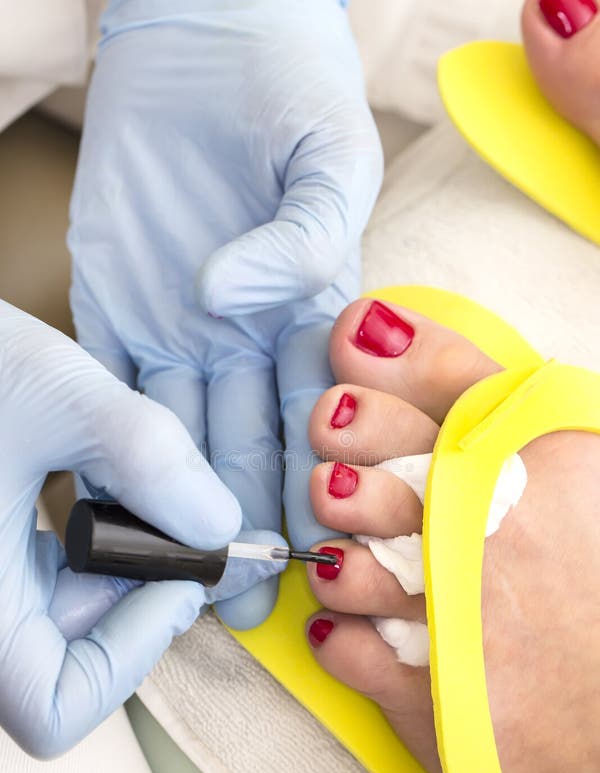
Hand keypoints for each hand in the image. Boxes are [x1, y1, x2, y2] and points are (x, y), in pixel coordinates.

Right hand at [0, 301, 283, 756]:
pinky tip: (97, 489)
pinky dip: (84, 551)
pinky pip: (36, 583)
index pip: (52, 708)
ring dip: (116, 569)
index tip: (177, 579)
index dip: (130, 658)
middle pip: (64, 661)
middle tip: (182, 527)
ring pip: (54, 620)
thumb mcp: (51, 391)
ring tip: (132, 493)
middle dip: (137, 596)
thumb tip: (218, 524)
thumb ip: (144, 455)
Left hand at [68, 0, 382, 626]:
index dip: (315, 485)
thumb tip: (229, 299)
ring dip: (179, 505)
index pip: (315, 418)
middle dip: (245, 521)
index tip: (309, 551)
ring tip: (181, 574)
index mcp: (309, 313)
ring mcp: (176, 328)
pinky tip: (118, 502)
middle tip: (244, 598)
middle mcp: (243, 336)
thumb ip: (306, 236)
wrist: (208, 37)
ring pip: (178, 436)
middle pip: (247, 444)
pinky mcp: (114, 307)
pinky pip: (113, 389)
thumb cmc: (292, 90)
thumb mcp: (330, 157)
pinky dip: (114, 449)